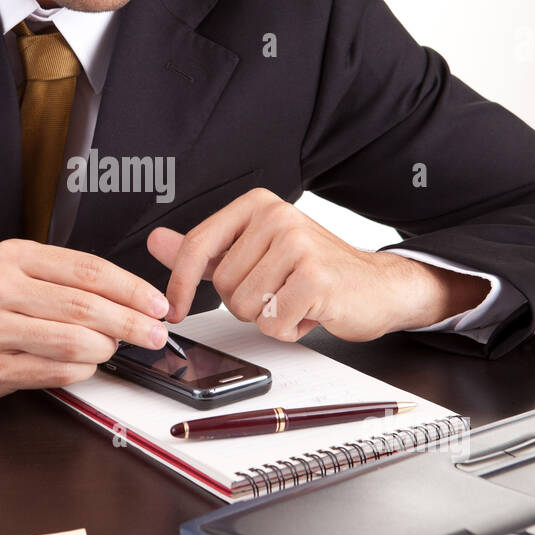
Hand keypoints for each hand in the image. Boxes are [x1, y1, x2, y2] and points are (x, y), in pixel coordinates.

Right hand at [0, 239, 172, 399]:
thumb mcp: (10, 268)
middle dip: (130, 323)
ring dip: (105, 349)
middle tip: (155, 333)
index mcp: (15, 257)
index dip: (131, 288)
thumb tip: (126, 299)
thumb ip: (60, 279)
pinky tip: (84, 366)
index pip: (88, 269)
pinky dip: (79, 372)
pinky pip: (52, 373)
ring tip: (112, 349)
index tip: (157, 303)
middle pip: (85, 306)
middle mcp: (2, 288)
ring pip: (72, 341)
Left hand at [146, 188, 490, 342]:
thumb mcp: (255, 253)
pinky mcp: (316, 279)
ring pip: (245, 306)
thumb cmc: (313, 270)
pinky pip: (272, 324)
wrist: (377, 286)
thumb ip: (206, 249)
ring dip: (267, 316)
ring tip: (293, 300)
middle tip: (277, 292)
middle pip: (222, 284)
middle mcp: (278, 217)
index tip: (173, 310)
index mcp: (258, 205)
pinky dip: (288, 329)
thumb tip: (157, 242)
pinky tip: (309, 311)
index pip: (198, 245)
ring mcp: (299, 245)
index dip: (179, 284)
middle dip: (244, 303)